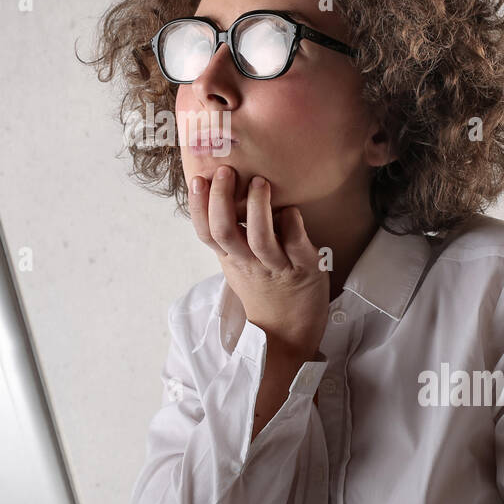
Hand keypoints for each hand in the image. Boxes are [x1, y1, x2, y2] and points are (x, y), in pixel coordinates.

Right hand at [190, 165, 329, 358]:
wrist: (288, 332)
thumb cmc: (263, 288)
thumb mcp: (237, 264)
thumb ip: (231, 235)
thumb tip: (221, 192)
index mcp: (230, 258)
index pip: (206, 232)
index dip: (199, 206)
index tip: (198, 179)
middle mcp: (249, 263)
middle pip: (225, 231)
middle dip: (222, 199)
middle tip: (226, 172)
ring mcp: (276, 266)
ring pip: (260, 238)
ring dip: (258, 207)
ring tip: (260, 182)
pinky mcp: (304, 269)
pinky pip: (295, 243)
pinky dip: (292, 223)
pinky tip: (291, 209)